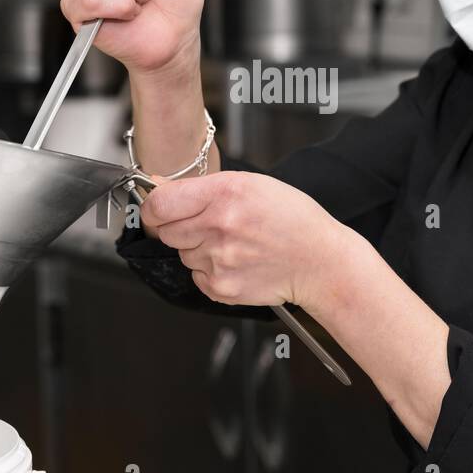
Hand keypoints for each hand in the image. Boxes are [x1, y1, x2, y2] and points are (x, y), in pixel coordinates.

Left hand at [141, 171, 355, 312]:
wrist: (319, 261)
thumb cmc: (292, 219)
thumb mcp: (250, 184)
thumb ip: (201, 186)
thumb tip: (158, 187)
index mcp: (225, 194)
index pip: (159, 204)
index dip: (153, 207)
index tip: (159, 209)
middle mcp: (219, 227)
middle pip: (166, 231)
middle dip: (180, 227)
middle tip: (210, 225)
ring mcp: (219, 260)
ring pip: (182, 253)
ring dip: (198, 248)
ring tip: (232, 243)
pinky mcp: (221, 288)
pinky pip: (196, 276)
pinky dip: (209, 270)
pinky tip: (236, 261)